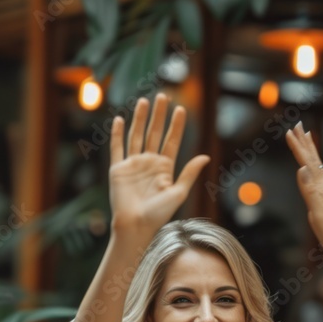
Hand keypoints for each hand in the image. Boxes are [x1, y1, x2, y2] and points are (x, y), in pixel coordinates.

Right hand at [109, 93, 209, 235]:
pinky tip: (119, 119)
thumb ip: (189, 173)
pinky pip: (117, 148)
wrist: (136, 225)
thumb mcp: (179, 192)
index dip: (176, 126)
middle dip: (159, 115)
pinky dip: (117, 134)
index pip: (171, 141)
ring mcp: (133, 165)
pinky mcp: (118, 169)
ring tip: (145, 101)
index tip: (181, 109)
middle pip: (155, 133)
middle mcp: (149, 163)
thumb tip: (205, 156)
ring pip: (137, 135)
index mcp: (165, 168)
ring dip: (140, 119)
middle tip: (163, 96)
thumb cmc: (159, 214)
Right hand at [285, 123, 322, 254]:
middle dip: (304, 142)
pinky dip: (312, 164)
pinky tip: (311, 165)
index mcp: (320, 186)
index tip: (289, 131)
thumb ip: (309, 190)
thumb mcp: (318, 211)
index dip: (297, 147)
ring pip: (316, 164)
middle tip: (297, 125)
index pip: (307, 161)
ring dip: (310, 150)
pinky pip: (317, 173)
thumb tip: (302, 169)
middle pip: (313, 158)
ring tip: (306, 137)